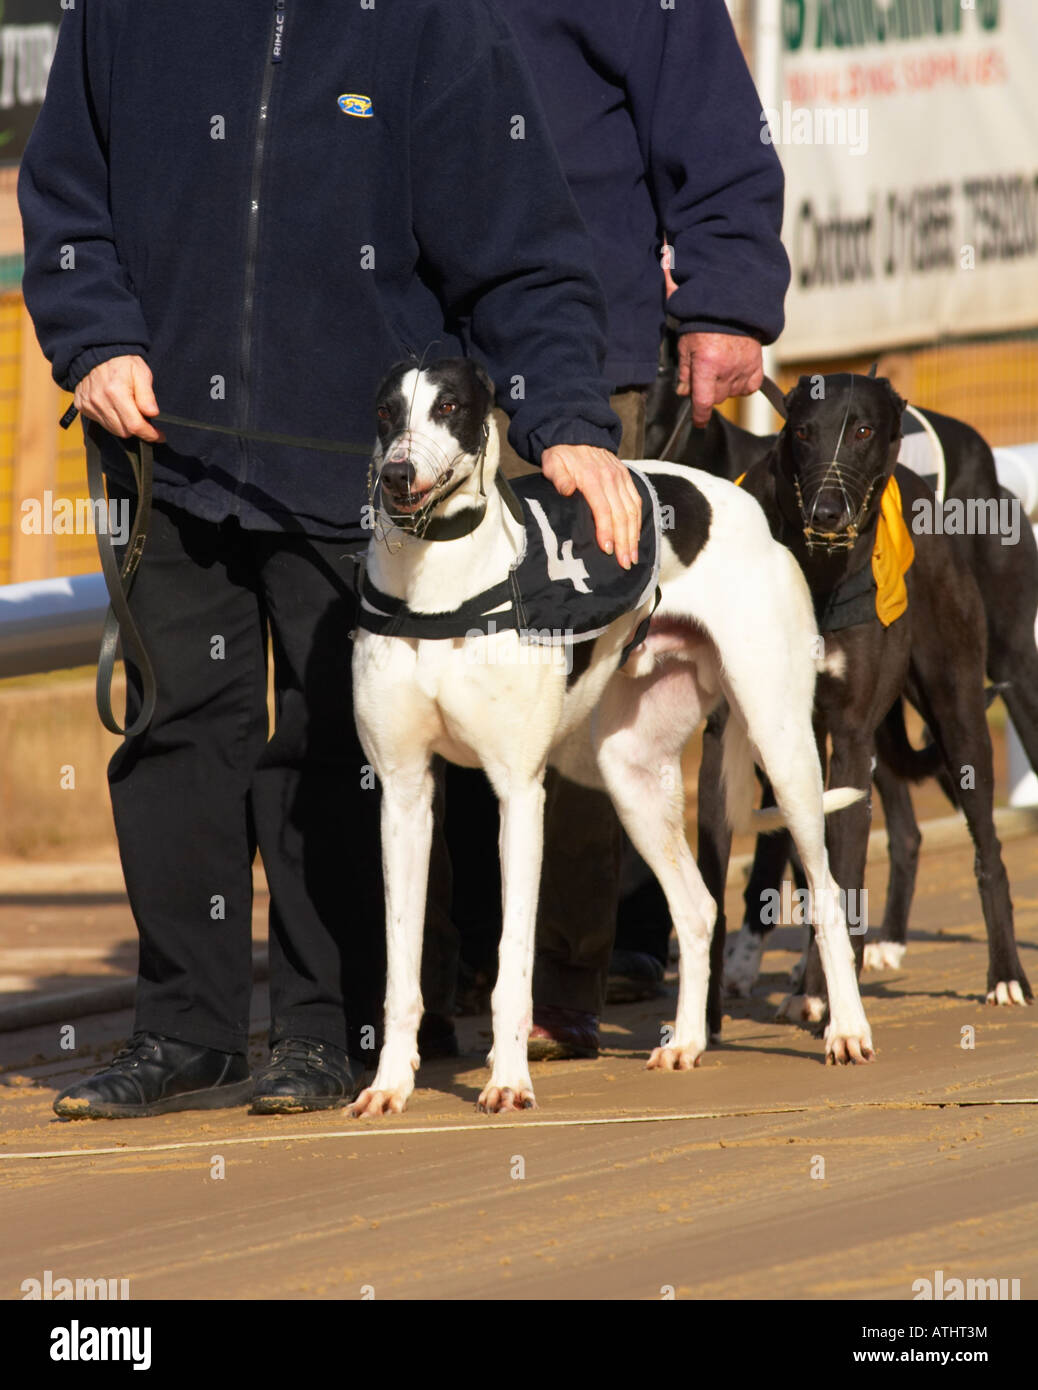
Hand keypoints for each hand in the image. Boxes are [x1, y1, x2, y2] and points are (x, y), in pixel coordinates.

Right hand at [73, 355, 163, 441]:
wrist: (96, 352)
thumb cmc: (122, 362)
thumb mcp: (141, 372)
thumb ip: (146, 395)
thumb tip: (152, 414)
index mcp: (116, 392)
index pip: (134, 425)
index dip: (149, 434)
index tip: (160, 436)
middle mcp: (100, 401)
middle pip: (124, 431)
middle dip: (138, 430)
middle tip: (145, 420)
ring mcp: (89, 405)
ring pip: (112, 429)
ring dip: (124, 426)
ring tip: (130, 411)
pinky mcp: (82, 406)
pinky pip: (100, 422)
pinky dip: (111, 420)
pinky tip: (115, 408)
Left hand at [541, 444, 639, 568]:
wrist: (576, 433)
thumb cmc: (562, 454)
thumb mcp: (553, 463)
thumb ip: (559, 477)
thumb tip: (567, 490)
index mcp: (592, 478)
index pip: (603, 509)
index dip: (606, 531)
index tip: (607, 550)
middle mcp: (611, 478)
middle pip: (622, 514)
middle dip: (624, 541)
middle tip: (624, 563)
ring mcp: (621, 478)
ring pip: (632, 510)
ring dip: (634, 536)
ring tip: (632, 557)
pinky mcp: (626, 478)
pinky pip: (637, 502)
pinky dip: (638, 521)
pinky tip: (636, 538)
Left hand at [676, 332, 762, 426]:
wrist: (730, 308)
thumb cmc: (704, 324)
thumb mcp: (686, 346)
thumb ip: (685, 371)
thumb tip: (684, 392)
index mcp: (707, 365)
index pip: (703, 401)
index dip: (700, 416)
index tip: (698, 422)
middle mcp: (727, 370)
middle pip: (717, 398)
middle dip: (708, 393)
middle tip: (704, 378)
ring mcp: (743, 368)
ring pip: (732, 394)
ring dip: (724, 389)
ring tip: (720, 371)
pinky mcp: (756, 365)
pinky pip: (750, 387)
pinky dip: (742, 386)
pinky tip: (735, 376)